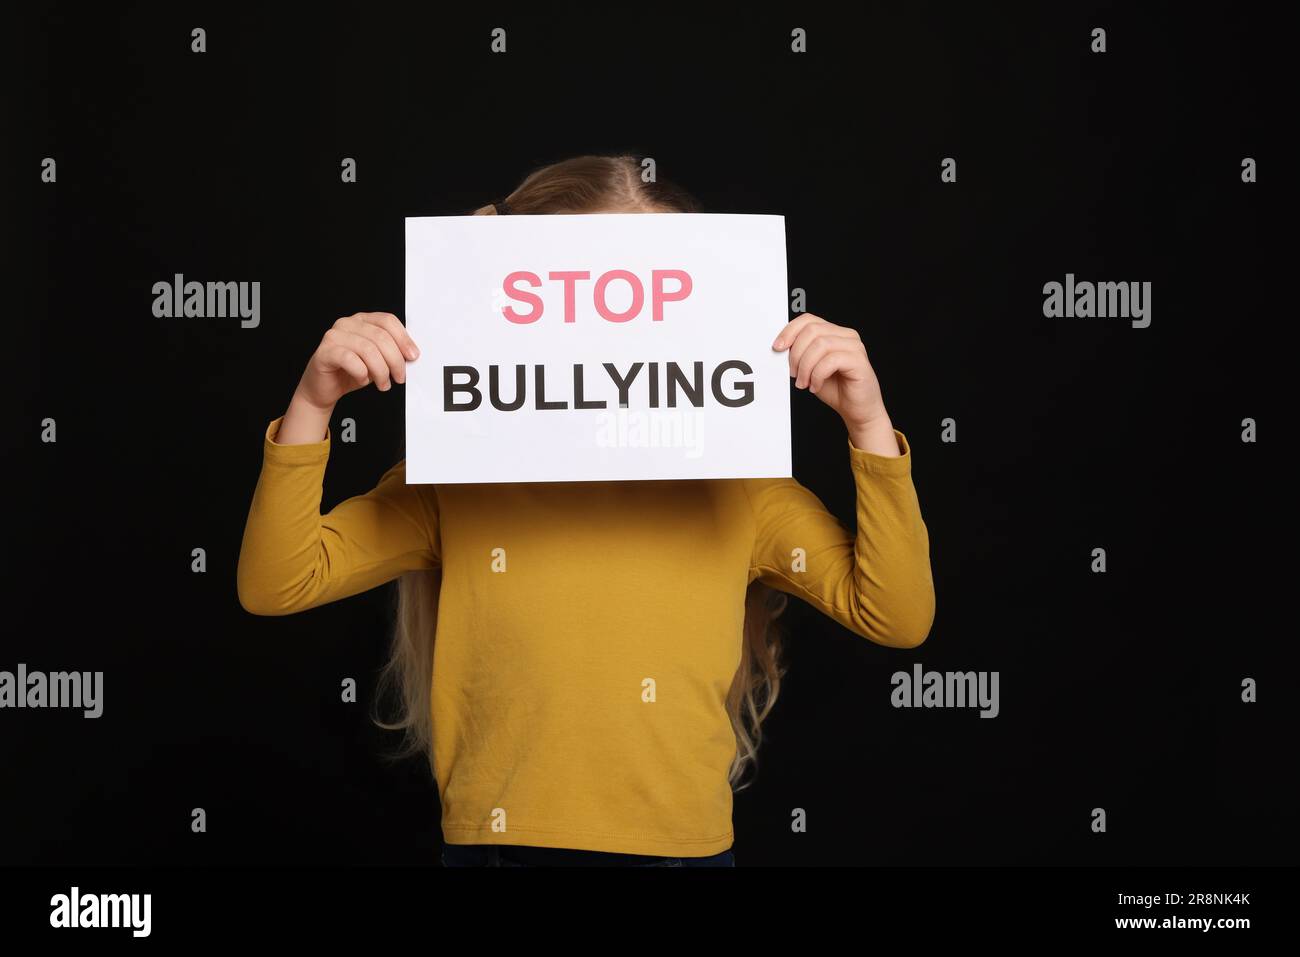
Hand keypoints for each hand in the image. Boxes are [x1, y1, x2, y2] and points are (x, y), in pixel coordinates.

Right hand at [295, 312, 419, 410]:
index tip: (413, 357)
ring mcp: (334, 336)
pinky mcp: (325, 351)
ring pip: (368, 349)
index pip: (388, 321)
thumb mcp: (378, 360)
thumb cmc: (351, 372)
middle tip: (399, 377)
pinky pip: (351, 360)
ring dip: (381, 371)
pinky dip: (361, 374)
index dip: (404, 339)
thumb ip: (391, 353)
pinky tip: (362, 380)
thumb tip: (410, 356)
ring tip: (383, 384)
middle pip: (381, 337)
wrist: (325, 388)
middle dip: (395, 361)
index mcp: (362, 320)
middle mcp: (347, 324)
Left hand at [772, 313, 893, 448]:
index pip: (808, 320)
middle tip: (793, 373)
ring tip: (804, 382)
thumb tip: (781, 347)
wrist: (856, 409)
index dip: (789, 331)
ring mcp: (854, 346)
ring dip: (805, 366)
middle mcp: (846, 336)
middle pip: (812, 330)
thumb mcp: (810, 368)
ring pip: (820, 344)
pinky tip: (815, 386)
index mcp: (834, 333)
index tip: (777, 347)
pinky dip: (817, 375)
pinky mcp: (859, 361)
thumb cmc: (835, 389)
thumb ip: (800, 354)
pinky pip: (830, 360)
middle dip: (796, 353)